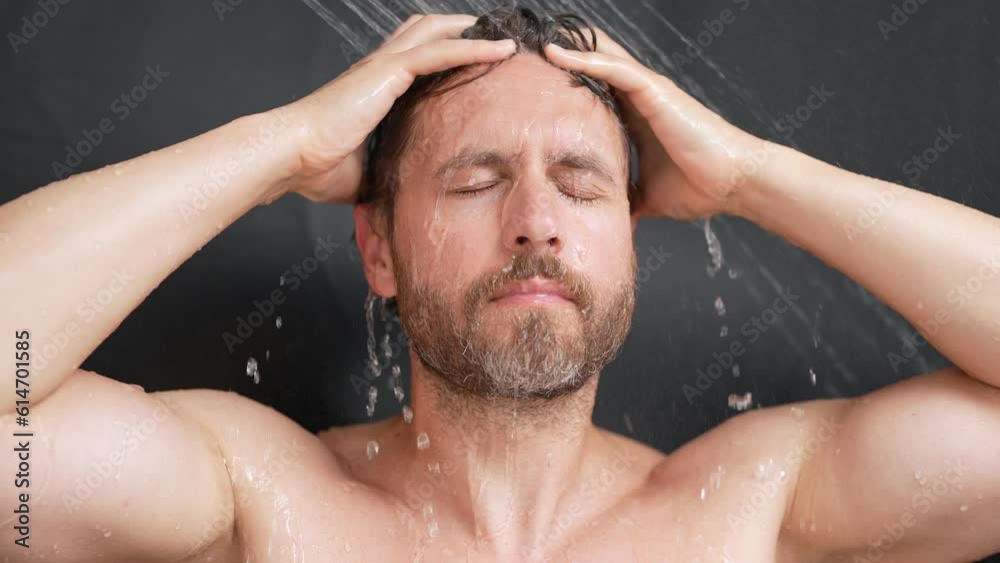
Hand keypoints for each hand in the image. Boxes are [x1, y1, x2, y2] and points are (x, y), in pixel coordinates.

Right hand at [278, 15, 515, 203]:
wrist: (292, 157)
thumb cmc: (318, 167)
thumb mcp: (367, 171)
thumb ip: (387, 171)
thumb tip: (402, 195)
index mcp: (373, 87)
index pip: (414, 55)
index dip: (443, 49)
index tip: (472, 59)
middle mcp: (378, 68)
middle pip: (426, 29)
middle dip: (462, 28)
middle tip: (495, 36)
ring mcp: (382, 66)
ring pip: (436, 31)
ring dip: (473, 31)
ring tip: (506, 38)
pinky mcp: (387, 72)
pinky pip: (440, 52)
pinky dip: (472, 48)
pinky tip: (500, 50)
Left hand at [544, 31, 771, 219]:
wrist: (732, 184)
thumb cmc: (698, 187)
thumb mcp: (648, 197)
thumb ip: (627, 200)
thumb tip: (609, 221)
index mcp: (634, 118)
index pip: (593, 92)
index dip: (564, 83)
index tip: (529, 83)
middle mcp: (638, 98)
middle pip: (593, 67)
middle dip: (561, 57)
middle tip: (522, 51)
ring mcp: (647, 92)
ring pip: (599, 59)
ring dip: (565, 48)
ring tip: (530, 39)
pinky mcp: (655, 92)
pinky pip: (614, 69)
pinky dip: (585, 58)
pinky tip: (556, 52)